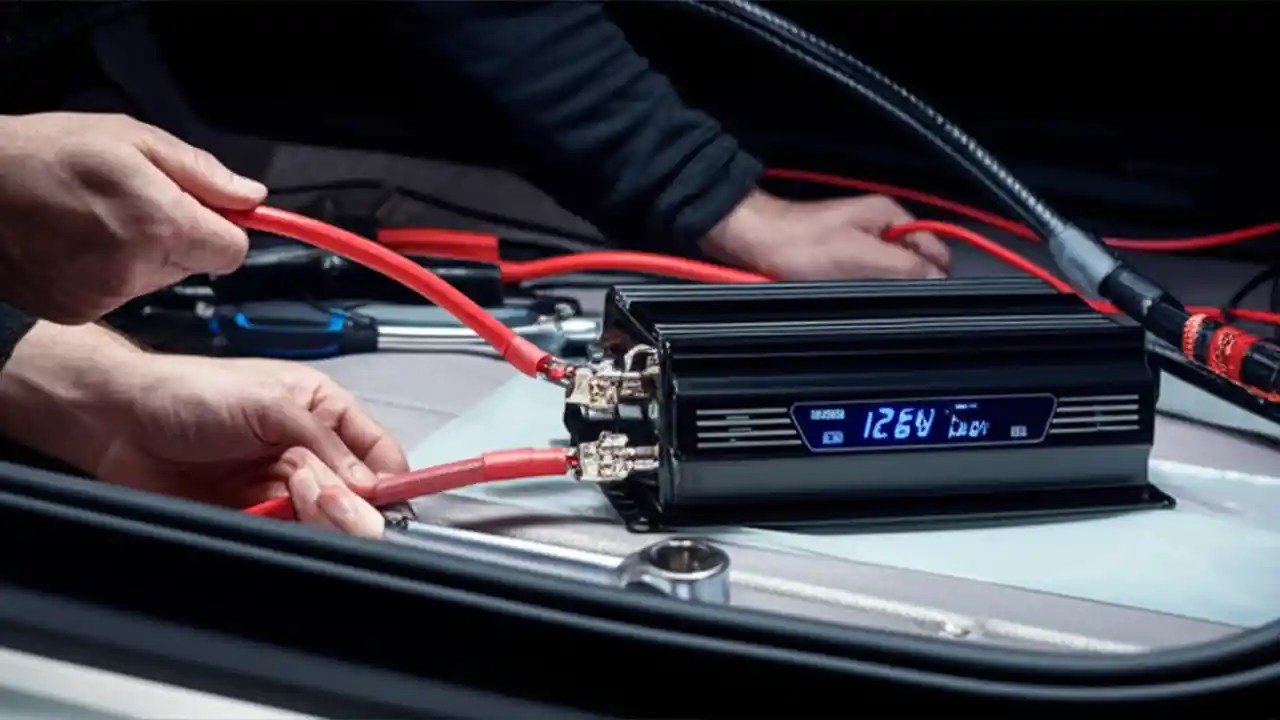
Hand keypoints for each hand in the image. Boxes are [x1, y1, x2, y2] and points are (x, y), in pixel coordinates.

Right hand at [0, 112, 266, 323]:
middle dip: (181, 235)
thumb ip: (201, 172)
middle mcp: (138, 269)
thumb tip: (252, 196)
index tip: (205, 209)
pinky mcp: (78, 311)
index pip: (234, 250)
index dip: (223, 227)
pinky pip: (119, 293)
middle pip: (197, 264)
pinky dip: (108, 271)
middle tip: (135, 202)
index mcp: (162, 225)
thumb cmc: (45, 153)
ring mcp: (105, 296)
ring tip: (96, 218)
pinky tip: (75, 243)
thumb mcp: (132, 138)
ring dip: (144, 253)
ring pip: (158, 279)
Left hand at [0, 324, 403, 536]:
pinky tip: (273, 522)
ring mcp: (283, 488)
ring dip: (316, 519)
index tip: (388, 502)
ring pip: (326, 521)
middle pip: (358, 495)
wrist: (119, 422)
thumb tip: (369, 485)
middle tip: (321, 497)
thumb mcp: (270, 404)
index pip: (379, 454)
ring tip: (290, 501)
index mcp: (325, 413)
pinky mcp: (254, 519)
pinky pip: (289, 539)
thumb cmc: (191, 393)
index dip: (390, 480)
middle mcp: (311, 452)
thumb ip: (325, 443)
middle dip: (347, 500)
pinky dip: (289, 539)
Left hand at [700, 188, 950, 279]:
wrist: (753, 240)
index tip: (925, 304)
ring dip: (881, 293)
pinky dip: (860, 292)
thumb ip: (906, 269)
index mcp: (893, 217)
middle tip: (887, 305)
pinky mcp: (840, 259)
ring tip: (861, 300)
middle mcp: (881, 227)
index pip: (937, 254)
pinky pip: (864, 281)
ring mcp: (860, 243)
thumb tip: (940, 285)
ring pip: (889, 278)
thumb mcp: (862, 257)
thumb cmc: (800, 244)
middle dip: (907, 289)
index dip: (936, 281)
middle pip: (915, 268)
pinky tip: (847, 298)